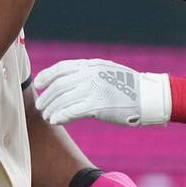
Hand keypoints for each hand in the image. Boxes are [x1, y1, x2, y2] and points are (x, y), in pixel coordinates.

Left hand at [35, 58, 170, 125]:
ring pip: (63, 100)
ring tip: (47, 116)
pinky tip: (55, 120)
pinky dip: (61, 116)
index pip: (61, 68)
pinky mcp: (97, 106)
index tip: (38, 84)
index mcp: (90, 65)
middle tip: (41, 106)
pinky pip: (72, 111)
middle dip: (47, 97)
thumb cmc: (127, 85)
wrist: (147, 96)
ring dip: (52, 109)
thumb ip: (88, 73)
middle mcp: (89, 75)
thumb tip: (68, 79)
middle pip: (59, 86)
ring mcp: (93, 90)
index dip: (46, 76)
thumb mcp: (106, 70)